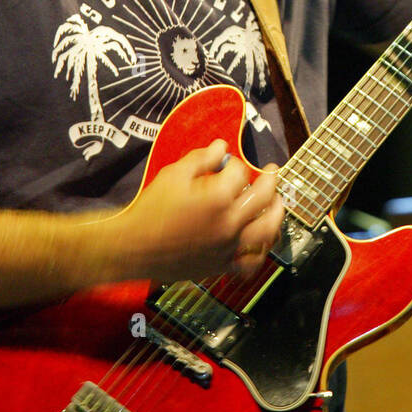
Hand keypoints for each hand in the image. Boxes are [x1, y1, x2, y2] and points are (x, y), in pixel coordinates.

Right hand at [111, 140, 284, 283]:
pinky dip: (261, 253)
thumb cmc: (151, 208)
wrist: (134, 246)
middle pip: (264, 197)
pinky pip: (250, 263)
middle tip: (271, 172)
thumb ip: (201, 158)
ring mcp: (228, 246)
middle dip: (270, 179)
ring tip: (277, 203)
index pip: (240, 172)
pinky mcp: (221, 265)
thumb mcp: (174, 174)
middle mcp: (229, 222)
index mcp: (218, 197)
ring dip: (277, 213)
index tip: (226, 162)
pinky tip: (262, 243)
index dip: (234, 163)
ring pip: (267, 230)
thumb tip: (222, 146)